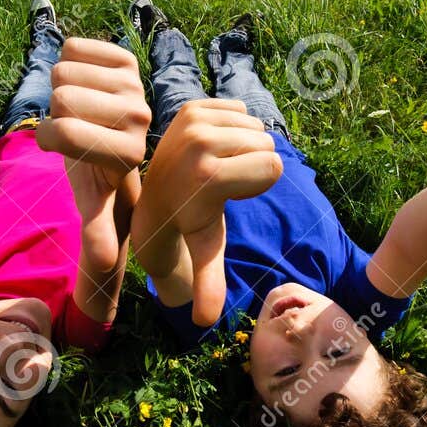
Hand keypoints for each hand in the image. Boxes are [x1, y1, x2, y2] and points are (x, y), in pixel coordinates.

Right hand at [36, 38, 151, 271]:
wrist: (110, 140)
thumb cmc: (96, 175)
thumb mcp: (93, 203)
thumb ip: (97, 230)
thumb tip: (102, 262)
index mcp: (127, 152)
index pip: (60, 132)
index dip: (48, 138)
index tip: (64, 148)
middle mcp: (139, 116)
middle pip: (61, 96)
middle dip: (56, 112)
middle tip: (76, 127)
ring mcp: (135, 85)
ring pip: (64, 70)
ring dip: (62, 88)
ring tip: (81, 109)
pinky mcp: (126, 59)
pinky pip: (72, 47)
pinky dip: (68, 62)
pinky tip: (85, 83)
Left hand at [136, 99, 281, 326]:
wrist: (153, 198)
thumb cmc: (189, 226)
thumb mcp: (205, 252)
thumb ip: (209, 285)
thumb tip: (204, 322)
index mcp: (210, 175)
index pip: (274, 166)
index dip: (258, 183)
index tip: (229, 196)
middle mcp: (200, 140)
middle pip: (265, 143)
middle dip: (251, 163)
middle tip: (221, 181)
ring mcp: (194, 118)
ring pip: (254, 126)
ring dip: (242, 145)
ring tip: (214, 165)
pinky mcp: (192, 104)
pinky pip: (239, 110)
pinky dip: (230, 127)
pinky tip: (208, 147)